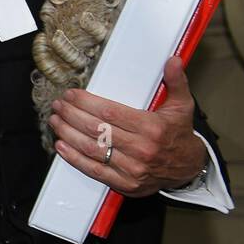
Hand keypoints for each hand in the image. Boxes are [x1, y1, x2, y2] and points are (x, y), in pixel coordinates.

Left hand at [48, 56, 207, 196]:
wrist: (188, 167)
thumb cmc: (178, 133)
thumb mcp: (181, 106)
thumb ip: (176, 82)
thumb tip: (173, 60)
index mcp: (152, 127)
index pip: (109, 112)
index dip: (86, 102)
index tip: (71, 95)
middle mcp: (142, 149)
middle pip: (96, 129)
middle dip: (71, 115)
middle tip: (58, 105)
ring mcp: (132, 168)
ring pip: (91, 149)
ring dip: (68, 134)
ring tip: (55, 121)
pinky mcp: (125, 183)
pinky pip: (94, 170)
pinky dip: (74, 158)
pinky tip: (61, 146)